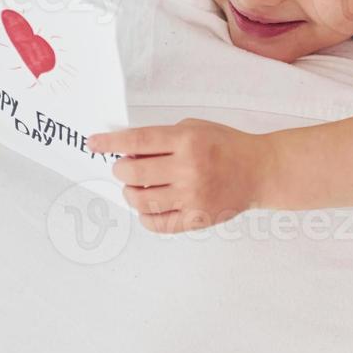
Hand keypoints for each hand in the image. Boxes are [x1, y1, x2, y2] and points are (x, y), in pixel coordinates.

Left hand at [86, 119, 273, 233]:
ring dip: (130, 192)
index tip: (93, 143)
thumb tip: (126, 153)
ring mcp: (193, 196)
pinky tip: (147, 207)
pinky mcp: (197, 218)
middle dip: (120, 169)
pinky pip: (157, 224)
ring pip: (140, 200)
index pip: (137, 141)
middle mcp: (188, 168)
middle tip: (123, 167)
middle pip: (133, 172)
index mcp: (186, 141)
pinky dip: (144, 216)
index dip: (110, 142)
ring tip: (135, 186)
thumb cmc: (224, 146)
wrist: (259, 170)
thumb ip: (162, 138)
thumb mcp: (194, 128)